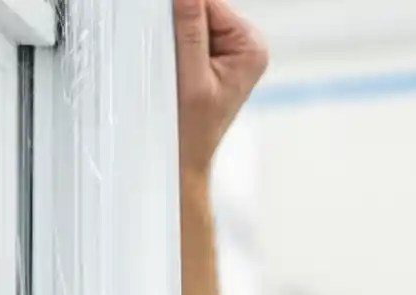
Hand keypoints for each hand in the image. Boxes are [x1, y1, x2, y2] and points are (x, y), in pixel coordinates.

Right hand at [175, 0, 268, 174]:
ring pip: (190, 21)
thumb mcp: (190, 77)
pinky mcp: (211, 57)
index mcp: (250, 46)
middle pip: (201, 9)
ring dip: (173, 38)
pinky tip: (172, 69)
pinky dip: (173, 46)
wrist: (183, 158)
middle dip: (177, 26)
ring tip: (172, 70)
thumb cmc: (191, 130)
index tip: (165, 36)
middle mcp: (245, 44)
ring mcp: (228, 50)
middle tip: (169, 61)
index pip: (209, 3)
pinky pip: (186, 36)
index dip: (180, 11)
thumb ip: (190, 31)